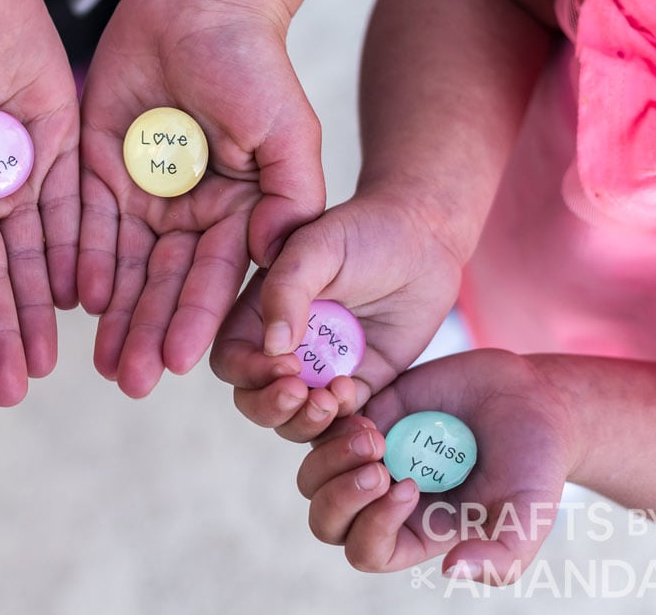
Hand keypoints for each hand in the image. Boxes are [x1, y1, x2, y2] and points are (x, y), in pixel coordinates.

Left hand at [78, 0, 324, 396]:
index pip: (214, 279)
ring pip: (123, 267)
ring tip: (104, 364)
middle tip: (130, 381)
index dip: (199, 320)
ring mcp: (140, 195)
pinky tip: (77, 299)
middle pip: (163, 285)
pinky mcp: (96, 168)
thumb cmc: (255, 66)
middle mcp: (185, 215)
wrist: (201, 2)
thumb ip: (288, 201)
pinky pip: (84, 224)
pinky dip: (81, 260)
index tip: (185, 364)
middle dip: (148, 333)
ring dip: (114, 316)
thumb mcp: (287, 136)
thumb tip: (278, 261)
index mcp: (235, 216)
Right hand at [210, 189, 465, 439]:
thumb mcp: (317, 249)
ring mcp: (318, 371)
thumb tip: (272, 348)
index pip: (231, 358)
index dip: (248, 370)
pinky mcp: (357, 386)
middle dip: (271, 406)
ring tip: (333, 400)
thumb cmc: (364, 232)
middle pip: (254, 398)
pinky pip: (341, 421)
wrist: (424, 239)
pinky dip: (343, 422)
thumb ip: (287, 291)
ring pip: (293, 419)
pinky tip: (356, 396)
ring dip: (306, 421)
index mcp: (257, 314)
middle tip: (301, 395)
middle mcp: (281, 348)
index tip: (286, 364)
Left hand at [298, 349, 575, 582]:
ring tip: (373, 433)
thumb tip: (454, 571)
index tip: (408, 487)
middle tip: (379, 462)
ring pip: (313, 474)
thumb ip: (503, 554)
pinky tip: (355, 396)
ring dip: (331, 457)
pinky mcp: (365, 415)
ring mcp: (369, 458)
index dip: (373, 527)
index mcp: (416, 533)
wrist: (534, 399)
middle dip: (340, 495)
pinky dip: (328, 416)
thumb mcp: (529, 512)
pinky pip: (320, 425)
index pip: (367, 551)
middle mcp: (383, 501)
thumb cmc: (535, 462)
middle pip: (327, 519)